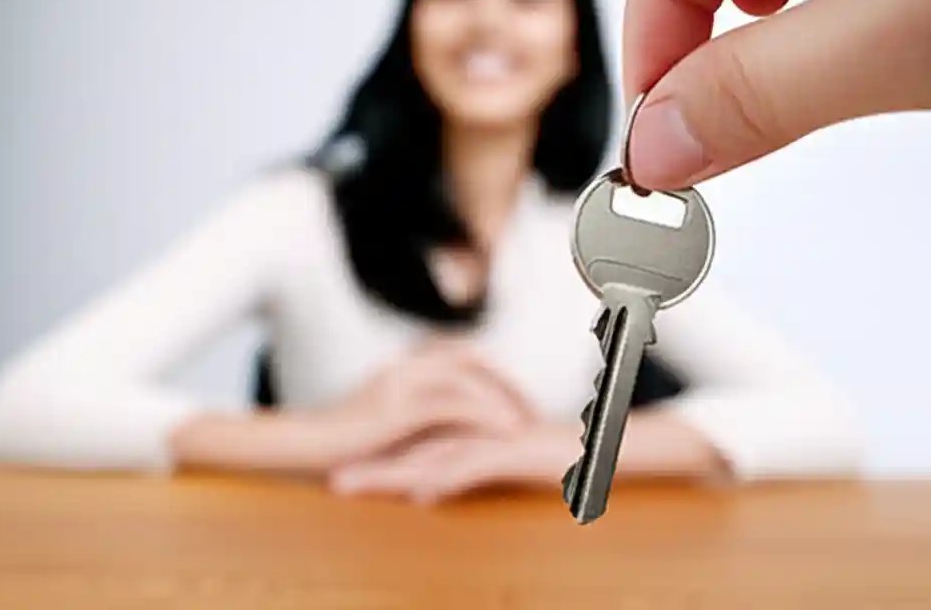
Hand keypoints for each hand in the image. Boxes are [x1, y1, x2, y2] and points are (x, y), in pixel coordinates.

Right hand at [312, 338, 534, 465]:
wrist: (300, 446)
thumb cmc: (340, 442)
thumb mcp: (386, 422)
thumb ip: (420, 417)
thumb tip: (455, 432)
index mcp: (406, 363)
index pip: (465, 356)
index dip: (497, 376)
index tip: (521, 402)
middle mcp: (407, 364)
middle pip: (475, 360)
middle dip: (508, 383)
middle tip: (535, 412)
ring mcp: (401, 382)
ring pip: (468, 379)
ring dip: (503, 399)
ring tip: (528, 424)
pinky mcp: (397, 408)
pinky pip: (454, 405)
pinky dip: (485, 415)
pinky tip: (506, 432)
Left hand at [328, 423, 580, 504]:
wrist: (596, 447)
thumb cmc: (544, 461)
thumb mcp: (493, 468)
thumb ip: (459, 471)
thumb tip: (424, 491)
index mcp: (463, 436)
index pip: (411, 449)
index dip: (377, 463)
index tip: (341, 475)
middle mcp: (470, 434)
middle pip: (410, 451)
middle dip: (371, 467)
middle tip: (333, 481)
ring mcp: (489, 440)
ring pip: (430, 457)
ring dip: (392, 474)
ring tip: (358, 487)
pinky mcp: (511, 452)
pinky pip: (473, 466)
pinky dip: (447, 480)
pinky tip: (423, 496)